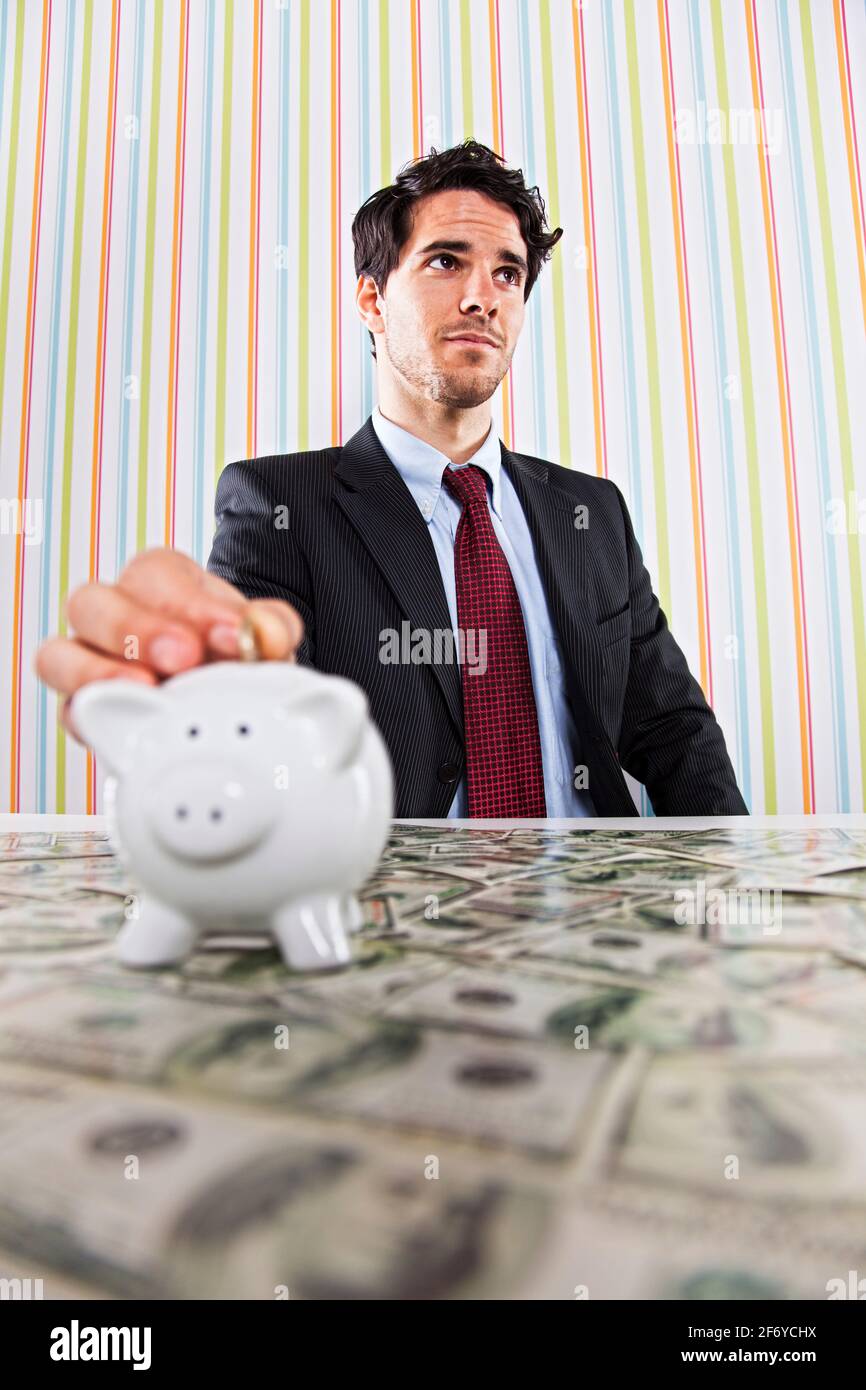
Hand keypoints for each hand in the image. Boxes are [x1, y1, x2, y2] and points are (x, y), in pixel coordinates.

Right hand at [33, 547, 304, 746]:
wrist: (231, 693)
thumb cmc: (235, 653)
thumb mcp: (263, 634)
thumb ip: (272, 627)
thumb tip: (267, 634)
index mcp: (158, 581)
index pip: (154, 574)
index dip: (189, 604)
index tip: (229, 635)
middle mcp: (113, 613)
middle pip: (90, 603)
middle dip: (136, 631)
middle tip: (184, 659)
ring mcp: (90, 661)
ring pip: (57, 655)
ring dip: (97, 674)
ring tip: (145, 691)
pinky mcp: (87, 711)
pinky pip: (71, 712)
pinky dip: (94, 721)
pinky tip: (132, 730)